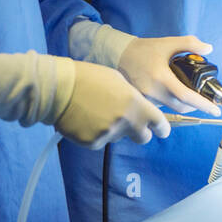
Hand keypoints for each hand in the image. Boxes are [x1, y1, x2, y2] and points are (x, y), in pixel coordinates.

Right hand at [55, 60, 170, 148]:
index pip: (160, 123)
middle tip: (129, 123)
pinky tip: (86, 119)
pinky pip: (100, 141)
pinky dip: (96, 133)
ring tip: (97, 112)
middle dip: (139, 132)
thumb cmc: (89, 78)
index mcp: (136, 104)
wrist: (59, 88)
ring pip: (118, 137)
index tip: (162, 130)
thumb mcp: (120, 81)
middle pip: (143, 138)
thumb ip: (134, 99)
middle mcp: (125, 122)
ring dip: (113, 129)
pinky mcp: (92, 143)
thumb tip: (141, 110)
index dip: (162, 128)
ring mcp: (108, 134)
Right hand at [117, 36, 221, 115]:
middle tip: (205, 102)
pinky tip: (175, 97)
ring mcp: (145, 99)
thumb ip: (190, 44)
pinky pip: (160, 108)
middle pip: (180, 108)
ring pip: (170, 110)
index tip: (215, 109)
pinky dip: (171, 105)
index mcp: (161, 78)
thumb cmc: (144, 49)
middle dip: (196, 108)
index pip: (186, 96)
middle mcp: (152, 92)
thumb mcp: (168, 43)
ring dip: (183, 106)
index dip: (202, 105)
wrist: (119, 54)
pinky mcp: (140, 102)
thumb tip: (209, 48)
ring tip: (191, 97)